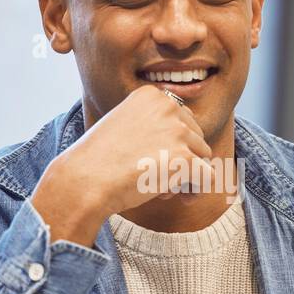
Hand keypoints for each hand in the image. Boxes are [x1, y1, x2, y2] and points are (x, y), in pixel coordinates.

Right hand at [29, 85, 215, 246]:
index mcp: (152, 95)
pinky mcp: (184, 159)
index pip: (183, 119)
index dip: (174, 144)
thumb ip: (153, 126)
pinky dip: (197, 190)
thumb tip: (186, 146)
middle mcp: (168, 107)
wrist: (84, 180)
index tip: (156, 160)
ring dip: (188, 176)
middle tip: (160, 179)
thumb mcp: (125, 126)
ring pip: (204, 157)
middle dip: (184, 161)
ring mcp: (178, 132)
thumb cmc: (99, 160)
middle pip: (197, 137)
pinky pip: (208, 177)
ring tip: (163, 189)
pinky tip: (181, 197)